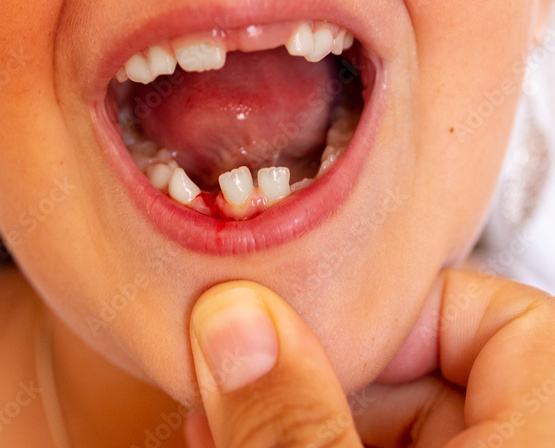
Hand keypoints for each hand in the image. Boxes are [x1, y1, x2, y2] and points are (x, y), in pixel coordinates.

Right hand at [184, 271, 554, 446]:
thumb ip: (294, 424)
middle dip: (326, 371)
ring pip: (400, 440)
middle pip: (441, 381)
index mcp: (547, 441)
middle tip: (237, 377)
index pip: (512, 322)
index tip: (327, 325)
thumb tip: (232, 321)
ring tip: (220, 421)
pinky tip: (242, 447)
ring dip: (302, 419)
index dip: (412, 308)